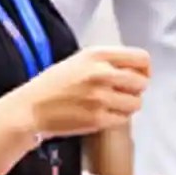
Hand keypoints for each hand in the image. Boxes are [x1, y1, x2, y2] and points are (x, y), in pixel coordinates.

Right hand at [7, 46, 151, 139]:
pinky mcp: (98, 118)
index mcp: (98, 55)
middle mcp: (102, 73)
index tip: (139, 75)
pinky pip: (123, 119)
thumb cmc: (54, 84)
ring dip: (128, 105)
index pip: (141, 59)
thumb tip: (137, 69)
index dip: (144, 69)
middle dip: (136, 89)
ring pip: (136, 103)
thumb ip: (108, 61)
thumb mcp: (81, 60)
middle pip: (142, 82)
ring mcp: (101, 97)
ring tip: (113, 105)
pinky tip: (104, 114)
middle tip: (123, 93)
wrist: (31, 109)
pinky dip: (117, 118)